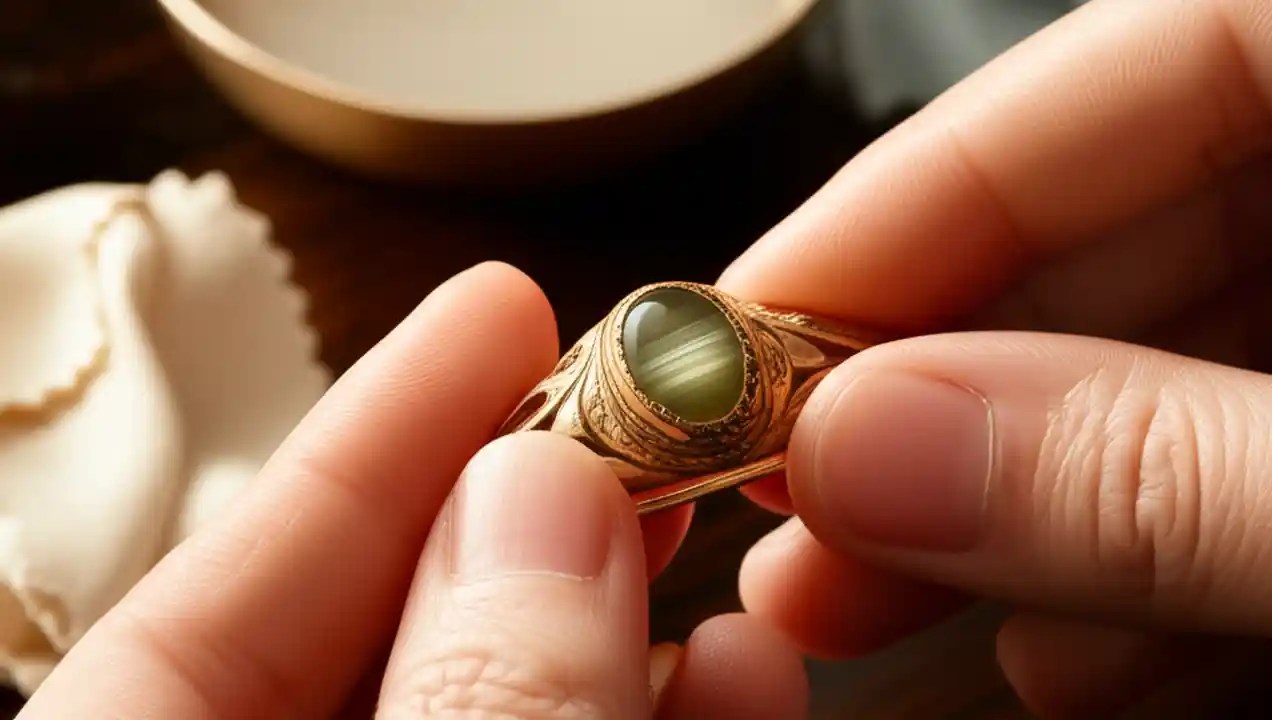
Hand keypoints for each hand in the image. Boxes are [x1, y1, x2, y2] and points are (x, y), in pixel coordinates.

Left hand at [15, 263, 806, 718]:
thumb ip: (474, 713)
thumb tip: (541, 506)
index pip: (210, 612)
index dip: (367, 449)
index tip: (497, 312)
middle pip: (381, 649)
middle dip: (522, 527)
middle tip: (634, 421)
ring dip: (627, 639)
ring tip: (726, 554)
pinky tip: (750, 681)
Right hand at [719, 0, 1271, 715]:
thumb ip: (1157, 473)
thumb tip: (871, 451)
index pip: (1137, 64)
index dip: (921, 190)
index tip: (752, 322)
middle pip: (1122, 234)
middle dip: (939, 388)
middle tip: (790, 494)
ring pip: (1171, 372)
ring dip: (1015, 504)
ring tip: (871, 602)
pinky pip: (1253, 470)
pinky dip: (1151, 562)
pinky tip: (1073, 655)